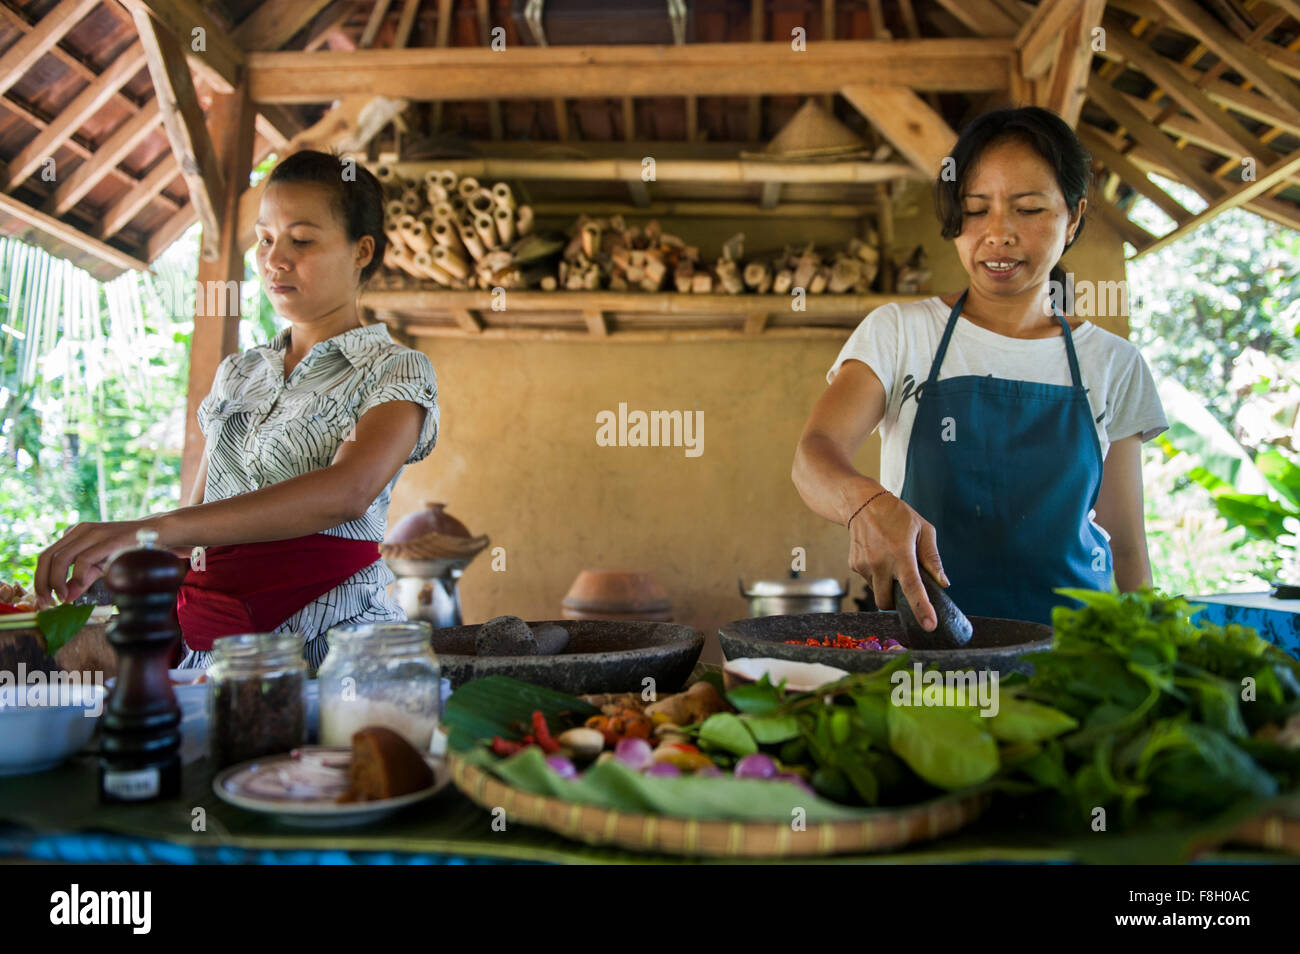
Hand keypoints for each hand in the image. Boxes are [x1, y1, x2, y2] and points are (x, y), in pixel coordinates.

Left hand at [33, 519, 155, 607]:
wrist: (158, 533)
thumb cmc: (128, 549)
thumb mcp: (101, 565)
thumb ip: (82, 579)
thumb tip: (65, 598)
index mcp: (75, 534)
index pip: (46, 556)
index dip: (39, 578)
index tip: (43, 599)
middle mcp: (80, 530)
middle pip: (47, 556)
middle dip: (43, 582)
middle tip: (48, 601)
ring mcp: (93, 533)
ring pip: (61, 558)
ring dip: (57, 581)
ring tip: (63, 596)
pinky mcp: (108, 540)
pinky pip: (84, 559)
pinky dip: (79, 575)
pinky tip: (82, 584)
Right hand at [848, 492, 948, 630]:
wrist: (862, 503)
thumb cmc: (897, 515)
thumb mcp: (923, 530)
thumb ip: (932, 558)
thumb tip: (943, 583)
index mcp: (901, 554)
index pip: (912, 587)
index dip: (921, 608)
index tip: (929, 625)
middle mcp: (880, 563)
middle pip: (887, 602)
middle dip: (897, 604)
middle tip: (905, 590)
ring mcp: (864, 565)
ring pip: (877, 593)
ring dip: (887, 588)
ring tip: (891, 564)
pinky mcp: (854, 565)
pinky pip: (869, 581)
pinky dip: (877, 577)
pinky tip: (879, 557)